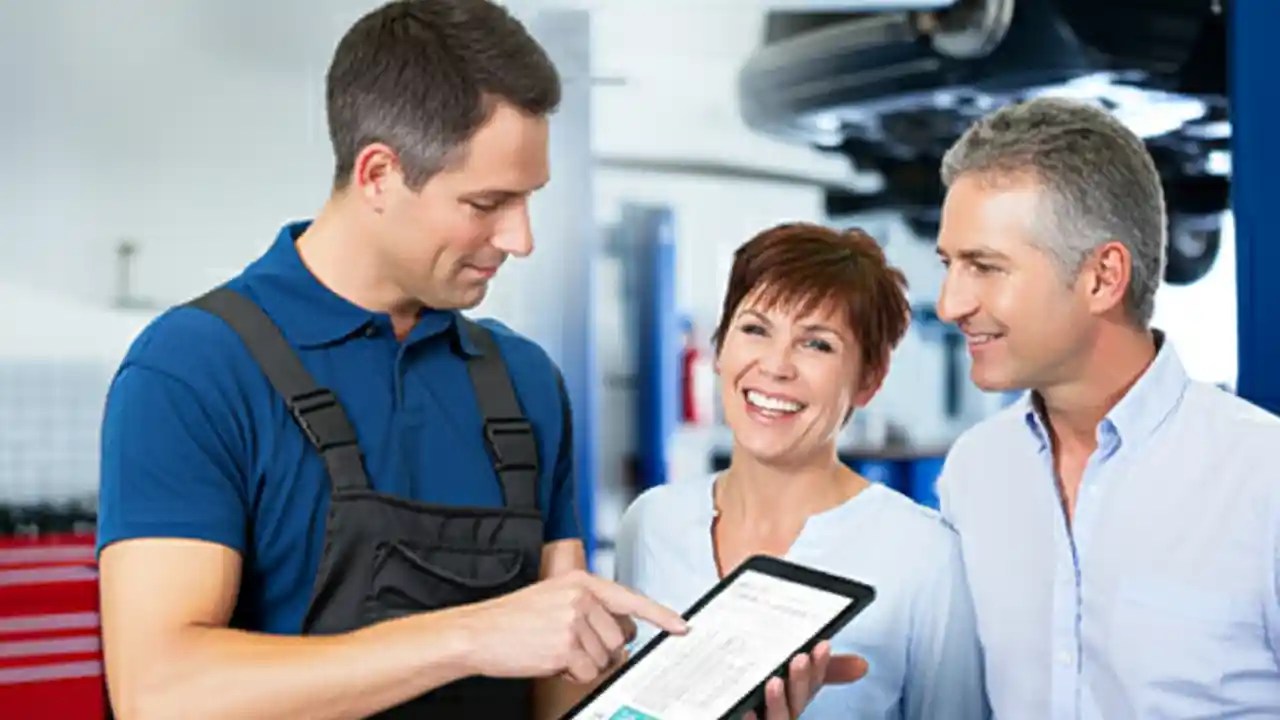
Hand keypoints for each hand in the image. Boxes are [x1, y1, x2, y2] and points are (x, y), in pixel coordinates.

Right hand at [455, 570, 686, 682]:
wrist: (477, 633)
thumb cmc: (512, 620)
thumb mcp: (553, 600)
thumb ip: (588, 610)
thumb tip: (620, 638)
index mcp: (580, 581)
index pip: (630, 598)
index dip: (660, 615)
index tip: (681, 627)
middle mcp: (581, 597)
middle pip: (620, 638)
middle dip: (600, 649)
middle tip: (568, 645)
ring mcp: (573, 621)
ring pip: (605, 658)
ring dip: (583, 663)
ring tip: (553, 649)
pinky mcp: (565, 645)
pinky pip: (588, 672)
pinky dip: (571, 674)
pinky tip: (550, 661)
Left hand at [744, 642, 867, 719]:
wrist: (711, 705)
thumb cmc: (755, 683)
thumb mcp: (782, 664)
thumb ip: (819, 665)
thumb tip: (863, 665)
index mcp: (788, 697)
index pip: (810, 685)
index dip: (819, 668)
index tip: (822, 644)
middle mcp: (777, 713)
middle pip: (795, 704)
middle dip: (801, 683)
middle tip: (799, 659)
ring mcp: (764, 719)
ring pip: (778, 719)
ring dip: (778, 704)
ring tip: (774, 682)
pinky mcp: (740, 718)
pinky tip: (747, 710)